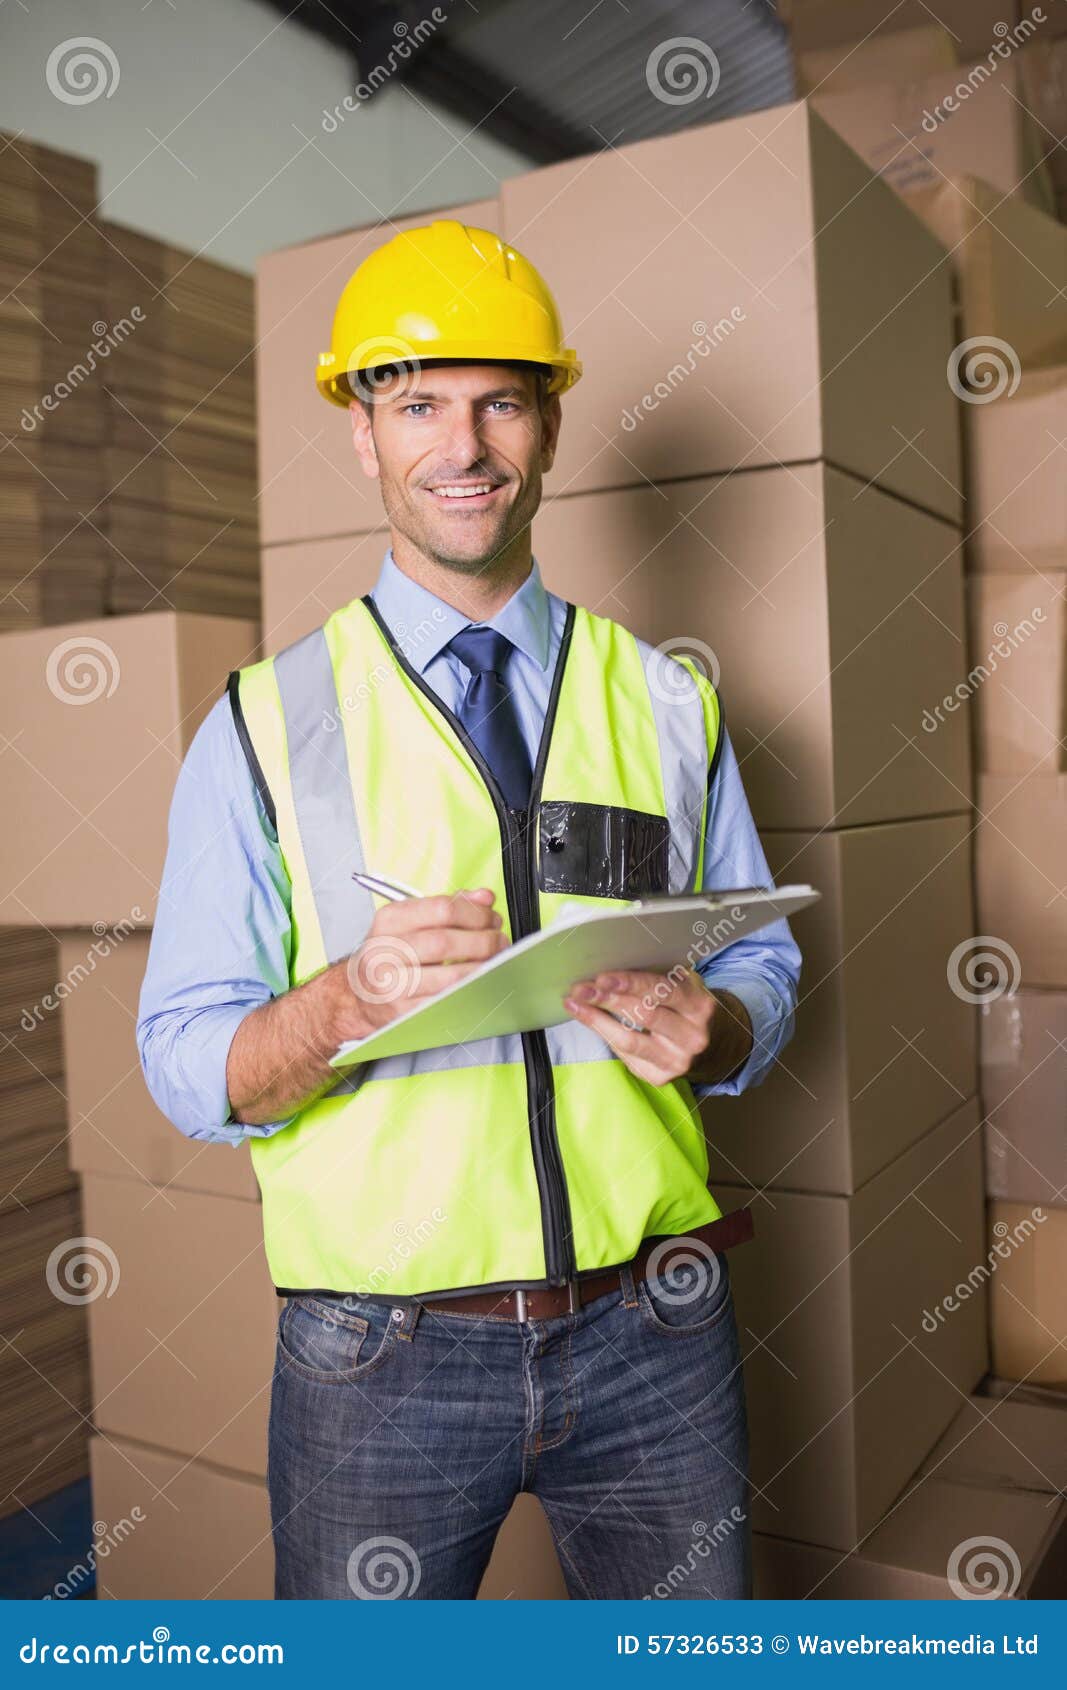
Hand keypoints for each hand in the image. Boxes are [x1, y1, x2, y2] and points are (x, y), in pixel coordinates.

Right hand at [340, 888, 508, 1037]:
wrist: (356, 994)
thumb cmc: (389, 955)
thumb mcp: (409, 921)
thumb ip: (448, 906)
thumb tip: (484, 897)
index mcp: (389, 921)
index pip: (442, 909)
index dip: (476, 913)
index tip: (492, 917)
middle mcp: (385, 951)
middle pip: (446, 942)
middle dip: (483, 941)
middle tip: (499, 941)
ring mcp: (392, 985)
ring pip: (449, 976)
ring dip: (482, 968)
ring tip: (494, 961)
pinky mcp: (403, 1013)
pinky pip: (447, 1002)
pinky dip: (469, 991)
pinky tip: (479, 982)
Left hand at [563, 970, 752, 1087]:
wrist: (715, 1045)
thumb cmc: (689, 1007)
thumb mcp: (686, 986)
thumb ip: (660, 975)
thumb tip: (614, 960)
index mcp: (700, 1006)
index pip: (663, 991)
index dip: (631, 983)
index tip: (602, 977)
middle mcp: (692, 1037)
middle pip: (643, 1016)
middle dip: (607, 1000)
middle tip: (581, 988)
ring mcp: (677, 1061)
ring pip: (629, 1040)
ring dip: (597, 1020)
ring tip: (576, 1004)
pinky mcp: (661, 1077)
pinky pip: (626, 1056)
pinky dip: (605, 1035)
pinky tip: (591, 1021)